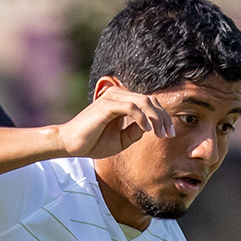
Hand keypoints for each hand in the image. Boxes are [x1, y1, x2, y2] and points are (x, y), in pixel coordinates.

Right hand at [55, 86, 172, 158]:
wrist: (71, 145)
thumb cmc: (93, 143)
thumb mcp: (121, 140)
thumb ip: (135, 131)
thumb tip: (150, 127)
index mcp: (122, 101)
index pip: (149, 103)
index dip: (162, 117)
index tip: (169, 133)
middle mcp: (118, 95)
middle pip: (150, 100)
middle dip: (163, 118)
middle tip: (169, 134)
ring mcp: (112, 98)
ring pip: (143, 102)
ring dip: (155, 118)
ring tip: (160, 134)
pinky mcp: (107, 104)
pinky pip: (132, 107)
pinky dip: (142, 118)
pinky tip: (147, 129)